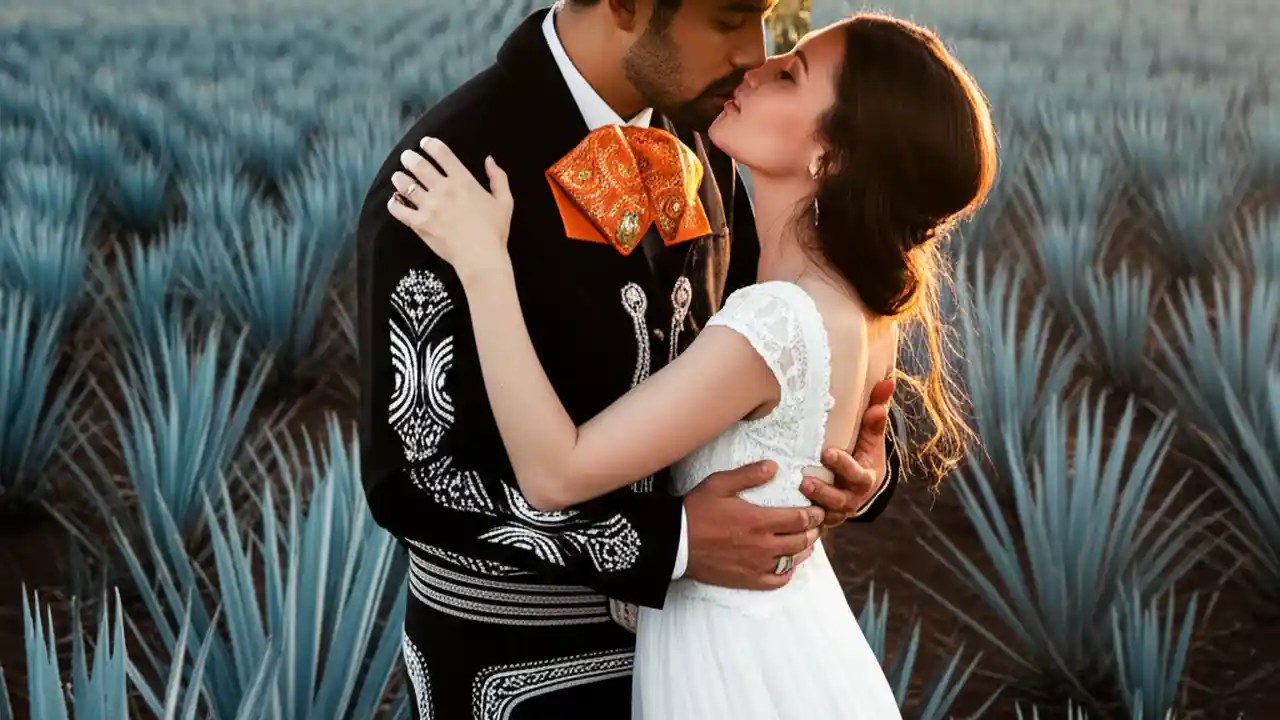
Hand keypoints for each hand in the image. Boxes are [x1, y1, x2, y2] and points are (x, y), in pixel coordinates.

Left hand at [386, 136, 512, 279]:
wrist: (481, 258)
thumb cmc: (495, 231)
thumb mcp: (505, 202)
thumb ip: (498, 178)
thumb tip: (489, 160)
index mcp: (463, 181)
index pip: (441, 153)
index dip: (430, 144)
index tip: (424, 143)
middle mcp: (443, 189)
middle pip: (418, 165)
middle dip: (409, 158)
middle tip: (406, 157)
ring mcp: (429, 206)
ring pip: (405, 184)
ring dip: (400, 177)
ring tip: (398, 176)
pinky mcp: (419, 223)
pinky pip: (399, 209)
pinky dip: (394, 203)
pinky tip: (394, 201)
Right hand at [684, 460, 824, 589]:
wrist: (676, 542)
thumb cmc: (696, 510)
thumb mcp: (720, 484)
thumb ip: (749, 474)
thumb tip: (774, 466)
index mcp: (759, 520)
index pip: (799, 519)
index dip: (814, 515)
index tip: (818, 511)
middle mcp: (763, 545)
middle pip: (801, 540)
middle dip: (813, 531)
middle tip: (816, 525)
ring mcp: (757, 565)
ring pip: (793, 560)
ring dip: (804, 550)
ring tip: (807, 542)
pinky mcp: (748, 579)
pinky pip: (778, 580)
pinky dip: (788, 573)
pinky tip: (789, 565)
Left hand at [801, 377, 895, 531]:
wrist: (858, 483)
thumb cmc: (862, 452)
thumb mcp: (871, 435)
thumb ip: (876, 412)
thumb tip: (887, 382)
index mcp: (866, 478)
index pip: (858, 475)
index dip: (844, 465)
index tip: (827, 452)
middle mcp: (853, 499)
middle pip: (841, 501)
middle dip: (824, 492)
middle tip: (805, 481)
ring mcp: (837, 512)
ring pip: (825, 516)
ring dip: (810, 506)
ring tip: (795, 491)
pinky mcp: (821, 520)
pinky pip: (811, 524)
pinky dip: (799, 520)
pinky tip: (782, 510)